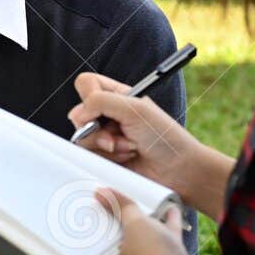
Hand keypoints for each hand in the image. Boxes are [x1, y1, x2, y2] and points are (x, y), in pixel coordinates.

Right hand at [68, 72, 232, 218]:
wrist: (177, 169)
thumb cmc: (164, 136)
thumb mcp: (135, 109)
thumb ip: (101, 101)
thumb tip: (77, 114)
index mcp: (117, 96)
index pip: (86, 84)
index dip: (88, 95)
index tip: (99, 108)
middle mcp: (109, 115)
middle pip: (79, 114)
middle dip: (98, 128)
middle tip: (118, 133)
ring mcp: (105, 137)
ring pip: (83, 138)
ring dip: (107, 145)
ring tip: (130, 147)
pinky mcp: (104, 158)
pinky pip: (90, 156)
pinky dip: (109, 158)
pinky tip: (127, 158)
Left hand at [94, 188, 213, 254]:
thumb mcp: (133, 224)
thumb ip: (119, 206)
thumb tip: (99, 191)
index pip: (97, 236)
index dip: (94, 220)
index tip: (90, 202)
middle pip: (121, 233)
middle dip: (118, 215)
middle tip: (110, 194)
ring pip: (144, 233)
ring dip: (143, 217)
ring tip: (137, 197)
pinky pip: (166, 234)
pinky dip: (168, 220)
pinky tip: (170, 206)